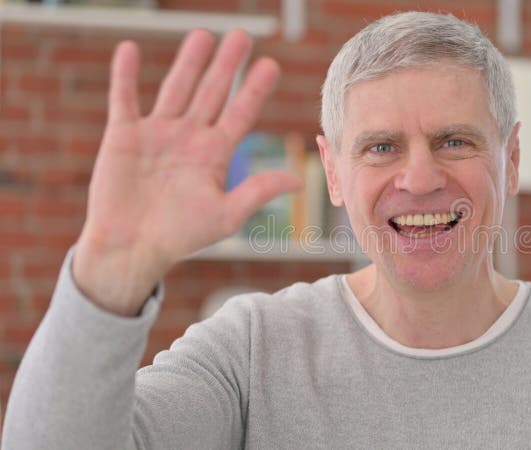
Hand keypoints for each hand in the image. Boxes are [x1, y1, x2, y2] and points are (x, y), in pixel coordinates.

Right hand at [73, 30, 301, 315]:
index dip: (255, 89)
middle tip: (242, 36)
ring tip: (203, 34)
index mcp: (214, 154)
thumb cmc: (180, 237)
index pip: (240, 113)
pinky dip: (125, 75)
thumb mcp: (226, 214)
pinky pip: (124, 99)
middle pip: (212, 93)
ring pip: (175, 88)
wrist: (131, 249)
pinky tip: (129, 49)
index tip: (271, 65)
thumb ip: (258, 191)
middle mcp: (189, 138)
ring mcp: (157, 134)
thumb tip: (299, 180)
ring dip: (188, 62)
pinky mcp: (124, 136)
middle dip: (227, 65)